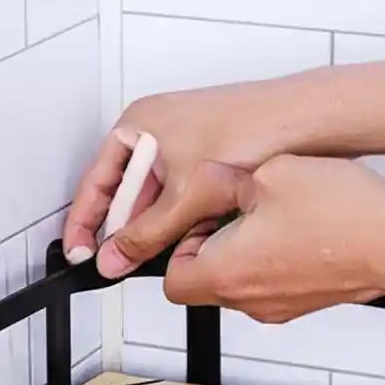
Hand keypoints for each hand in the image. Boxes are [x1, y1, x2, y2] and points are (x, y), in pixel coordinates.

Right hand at [62, 78, 310, 278]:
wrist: (305, 122)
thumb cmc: (248, 128)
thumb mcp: (183, 191)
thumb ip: (144, 232)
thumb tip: (114, 257)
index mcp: (137, 124)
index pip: (95, 182)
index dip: (85, 222)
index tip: (79, 253)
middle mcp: (157, 131)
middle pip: (124, 193)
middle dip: (123, 228)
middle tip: (118, 261)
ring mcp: (183, 144)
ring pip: (155, 198)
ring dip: (155, 226)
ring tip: (157, 251)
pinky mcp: (208, 158)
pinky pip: (180, 196)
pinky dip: (180, 218)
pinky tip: (188, 235)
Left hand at [164, 154, 384, 323]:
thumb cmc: (343, 214)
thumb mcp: (267, 174)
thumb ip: (221, 182)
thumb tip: (203, 182)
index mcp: (226, 273)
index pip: (171, 279)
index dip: (181, 243)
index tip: (205, 216)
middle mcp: (248, 300)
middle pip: (202, 283)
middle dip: (209, 245)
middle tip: (237, 211)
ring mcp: (278, 306)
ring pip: (237, 282)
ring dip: (241, 251)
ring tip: (272, 214)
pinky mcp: (303, 302)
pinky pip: (269, 283)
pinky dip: (271, 259)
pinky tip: (297, 227)